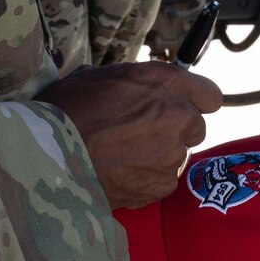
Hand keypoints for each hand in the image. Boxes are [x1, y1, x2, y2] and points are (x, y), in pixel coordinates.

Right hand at [36, 61, 222, 209]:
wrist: (49, 156)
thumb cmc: (65, 111)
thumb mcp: (99, 76)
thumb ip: (135, 81)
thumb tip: (142, 86)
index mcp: (163, 81)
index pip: (209, 94)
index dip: (195, 101)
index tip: (182, 107)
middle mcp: (177, 115)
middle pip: (196, 127)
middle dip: (176, 130)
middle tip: (141, 133)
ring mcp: (173, 152)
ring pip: (177, 155)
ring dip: (158, 155)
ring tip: (121, 155)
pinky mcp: (162, 184)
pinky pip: (163, 180)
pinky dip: (147, 179)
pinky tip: (120, 172)